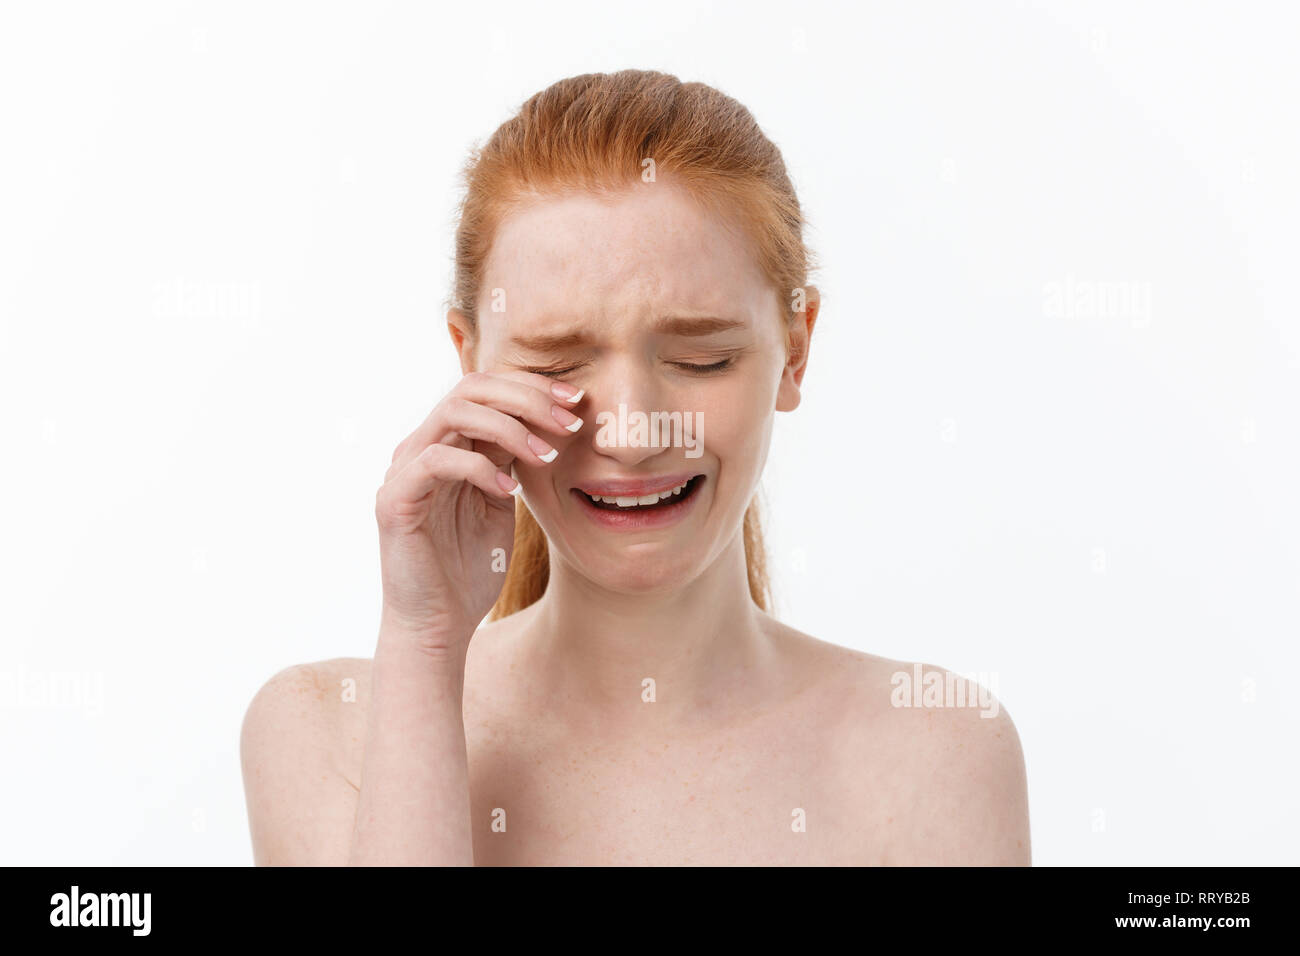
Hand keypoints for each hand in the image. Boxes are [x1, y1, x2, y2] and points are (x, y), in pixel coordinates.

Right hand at [373, 370, 583, 653]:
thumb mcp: (501, 501)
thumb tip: (549, 421)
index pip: (486, 389)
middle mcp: (420, 448)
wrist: (438, 625)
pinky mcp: (394, 500)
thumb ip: (512, 459)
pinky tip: (510, 490)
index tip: (577, 404)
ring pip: (455, 413)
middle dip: (528, 399)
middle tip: (569, 424)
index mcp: (446, 444)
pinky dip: (479, 468)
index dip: (533, 388)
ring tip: (547, 456)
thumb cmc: (470, 568)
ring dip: (511, 428)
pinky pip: (436, 461)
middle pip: (471, 388)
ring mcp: (403, 471)